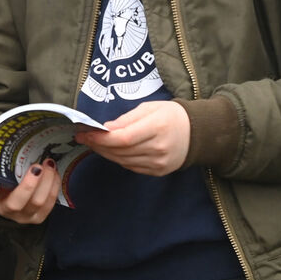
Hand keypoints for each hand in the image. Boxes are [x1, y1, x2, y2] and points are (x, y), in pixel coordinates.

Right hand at [0, 154, 59, 224]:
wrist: (6, 200)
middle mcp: (7, 209)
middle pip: (19, 202)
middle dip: (29, 185)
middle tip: (36, 165)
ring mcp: (25, 215)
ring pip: (38, 203)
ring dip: (46, 183)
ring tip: (48, 164)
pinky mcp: (39, 215)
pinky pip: (49, 204)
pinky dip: (53, 187)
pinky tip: (53, 172)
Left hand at [75, 100, 189, 175]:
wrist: (196, 133)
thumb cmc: (170, 115)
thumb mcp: (149, 108)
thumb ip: (126, 119)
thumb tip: (105, 128)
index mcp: (158, 127)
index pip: (124, 138)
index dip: (102, 138)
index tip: (86, 133)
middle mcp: (159, 148)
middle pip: (121, 151)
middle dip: (99, 145)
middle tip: (84, 137)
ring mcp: (159, 163)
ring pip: (124, 161)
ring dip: (105, 153)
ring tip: (94, 144)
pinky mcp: (158, 172)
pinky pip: (132, 167)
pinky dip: (118, 159)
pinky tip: (110, 151)